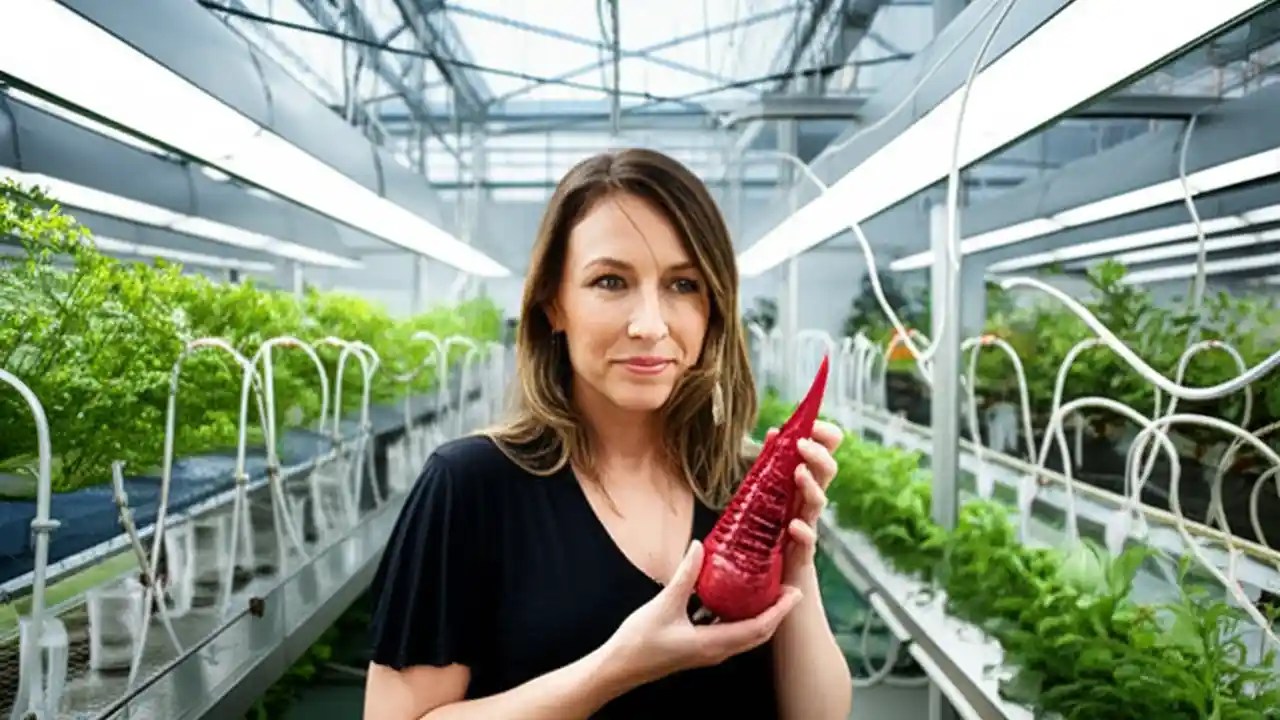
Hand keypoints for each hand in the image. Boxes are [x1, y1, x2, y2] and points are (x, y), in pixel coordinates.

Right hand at [604, 540, 802, 687]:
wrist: (618, 668)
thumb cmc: (639, 642)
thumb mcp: (664, 604)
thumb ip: (686, 575)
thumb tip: (700, 547)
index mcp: (712, 644)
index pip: (758, 628)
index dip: (779, 610)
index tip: (794, 592)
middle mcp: (716, 651)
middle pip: (758, 634)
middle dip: (777, 613)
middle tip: (788, 588)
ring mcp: (708, 652)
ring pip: (745, 635)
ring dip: (761, 615)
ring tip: (768, 591)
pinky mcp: (699, 648)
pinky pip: (729, 633)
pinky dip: (740, 617)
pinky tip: (734, 598)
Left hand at [762, 420, 842, 585]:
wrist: (780, 589)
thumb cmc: (773, 538)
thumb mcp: (771, 498)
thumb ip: (772, 468)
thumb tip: (773, 432)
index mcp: (802, 487)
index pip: (822, 455)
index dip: (824, 437)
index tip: (815, 423)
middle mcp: (808, 505)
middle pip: (826, 473)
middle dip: (819, 455)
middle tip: (803, 443)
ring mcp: (807, 528)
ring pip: (817, 504)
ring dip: (810, 487)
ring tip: (799, 473)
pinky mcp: (800, 555)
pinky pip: (806, 543)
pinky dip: (803, 533)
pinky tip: (794, 526)